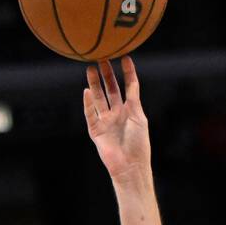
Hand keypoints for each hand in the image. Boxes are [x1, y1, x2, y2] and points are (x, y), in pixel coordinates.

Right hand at [83, 56, 151, 180]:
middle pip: (110, 90)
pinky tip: (86, 91)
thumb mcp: (139, 117)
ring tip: (90, 68)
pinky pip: (90, 114)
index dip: (127, 73)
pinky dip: (88, 104)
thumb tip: (131, 82)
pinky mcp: (96, 131)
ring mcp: (106, 122)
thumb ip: (134, 99)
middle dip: (106, 74)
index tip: (125, 57)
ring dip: (95, 84)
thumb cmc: (138, 144)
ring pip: (99, 99)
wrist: (130, 166)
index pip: (129, 87)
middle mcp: (117, 114)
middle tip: (102, 58)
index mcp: (130, 110)